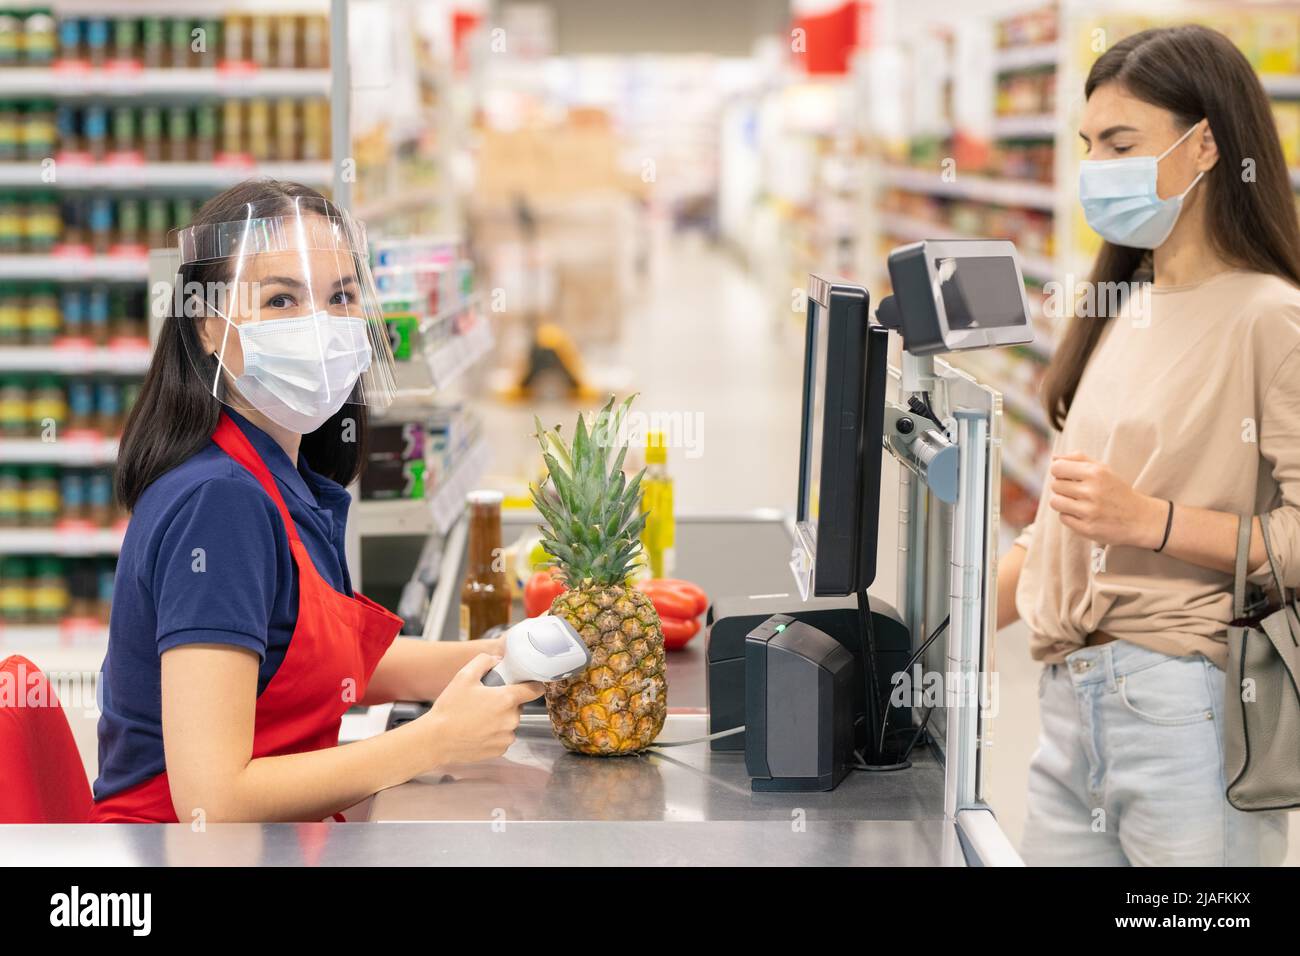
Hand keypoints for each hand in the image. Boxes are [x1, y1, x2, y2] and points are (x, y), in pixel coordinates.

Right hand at [418, 654, 543, 766]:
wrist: (436, 739)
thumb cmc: (450, 708)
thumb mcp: (464, 676)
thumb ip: (484, 662)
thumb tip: (497, 660)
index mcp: (506, 699)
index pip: (534, 690)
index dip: (533, 685)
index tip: (528, 684)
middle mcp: (511, 719)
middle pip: (518, 706)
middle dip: (506, 702)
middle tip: (486, 701)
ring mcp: (506, 737)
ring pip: (510, 722)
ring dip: (501, 719)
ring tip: (479, 718)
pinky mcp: (500, 750)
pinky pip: (503, 737)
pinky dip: (495, 734)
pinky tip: (478, 731)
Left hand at [1048, 452, 1167, 548]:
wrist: (1140, 518)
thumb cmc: (1117, 491)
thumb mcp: (1104, 470)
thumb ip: (1079, 459)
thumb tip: (1054, 458)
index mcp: (1096, 473)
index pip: (1057, 468)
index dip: (1060, 472)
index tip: (1068, 477)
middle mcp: (1092, 491)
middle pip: (1055, 485)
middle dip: (1063, 488)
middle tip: (1078, 492)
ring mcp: (1089, 511)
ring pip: (1055, 502)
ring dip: (1063, 503)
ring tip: (1077, 503)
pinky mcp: (1087, 528)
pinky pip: (1063, 518)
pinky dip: (1070, 516)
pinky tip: (1083, 515)